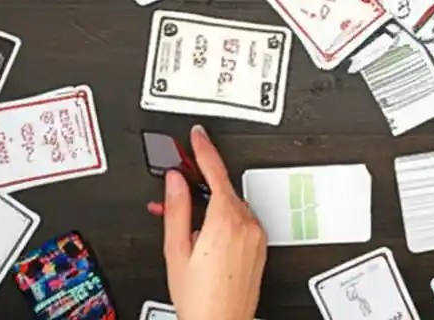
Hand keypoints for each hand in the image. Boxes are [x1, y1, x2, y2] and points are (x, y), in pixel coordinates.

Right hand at [147, 126, 265, 319]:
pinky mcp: (260, 247)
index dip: (203, 148)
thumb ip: (177, 209)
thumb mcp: (176, 250)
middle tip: (173, 195)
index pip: (214, 170)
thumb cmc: (199, 298)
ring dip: (210, 209)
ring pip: (231, 207)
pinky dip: (223, 222)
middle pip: (221, 190)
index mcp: (224, 220)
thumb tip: (175, 181)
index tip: (197, 135)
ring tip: (187, 230)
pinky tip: (206, 238)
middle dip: (198, 190)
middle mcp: (246, 224)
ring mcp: (256, 236)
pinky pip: (241, 223)